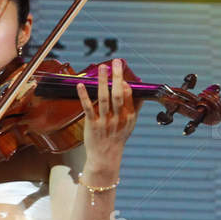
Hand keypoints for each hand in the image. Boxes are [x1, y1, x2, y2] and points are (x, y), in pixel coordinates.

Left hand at [77, 58, 137, 178]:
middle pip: (118, 94)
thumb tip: (140, 92)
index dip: (125, 83)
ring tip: (102, 67)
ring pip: (103, 98)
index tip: (121, 71)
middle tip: (116, 62)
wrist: (106, 157)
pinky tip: (81, 85)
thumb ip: (134, 107)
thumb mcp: (130, 124)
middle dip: (117, 77)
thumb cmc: (117, 137)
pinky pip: (88, 108)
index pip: (128, 96)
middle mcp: (118, 118)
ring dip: (102, 81)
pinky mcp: (92, 124)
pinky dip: (84, 96)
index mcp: (128, 116)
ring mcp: (104, 121)